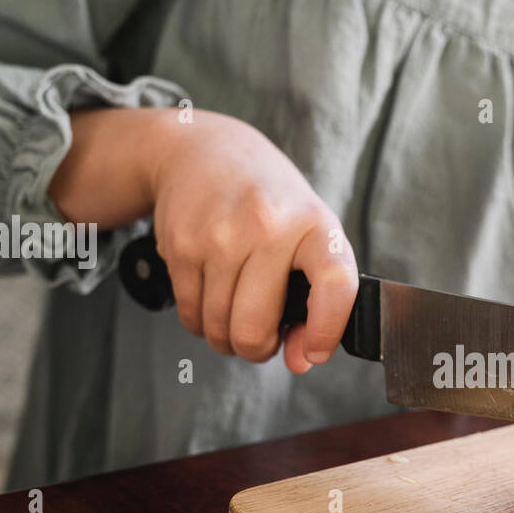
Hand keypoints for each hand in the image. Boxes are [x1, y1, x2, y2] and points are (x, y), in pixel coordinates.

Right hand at [148, 111, 356, 369]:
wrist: (205, 152)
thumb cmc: (270, 203)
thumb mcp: (309, 237)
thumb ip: (317, 301)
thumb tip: (301, 360)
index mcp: (314, 226)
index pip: (334, 284)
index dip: (327, 329)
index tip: (316, 353)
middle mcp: (267, 228)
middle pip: (254, 329)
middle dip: (258, 348)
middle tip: (263, 334)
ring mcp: (218, 237)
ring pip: (218, 329)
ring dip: (227, 337)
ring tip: (237, 310)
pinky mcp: (179, 246)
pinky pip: (190, 316)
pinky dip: (202, 321)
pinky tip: (213, 295)